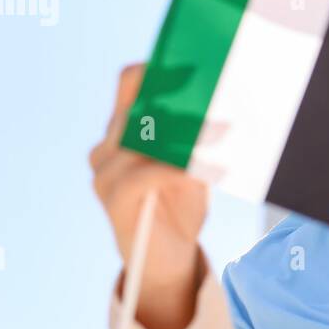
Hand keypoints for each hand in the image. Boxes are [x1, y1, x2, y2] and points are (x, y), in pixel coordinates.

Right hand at [89, 64, 209, 328]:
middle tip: (216, 99)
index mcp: (123, 132)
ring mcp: (105, 172)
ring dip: (185, 136)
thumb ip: (194, 137)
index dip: (156, 68)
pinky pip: (148, 172)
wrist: (167, 262)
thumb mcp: (193, 165)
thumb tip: (221, 106)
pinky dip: (180, 168)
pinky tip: (208, 170)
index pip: (129, 83)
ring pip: (142, 137)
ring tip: (223, 134)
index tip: (194, 66)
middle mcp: (107, 147)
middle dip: (179, 103)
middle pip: (137, 107)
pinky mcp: (112, 197)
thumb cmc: (180, 208)